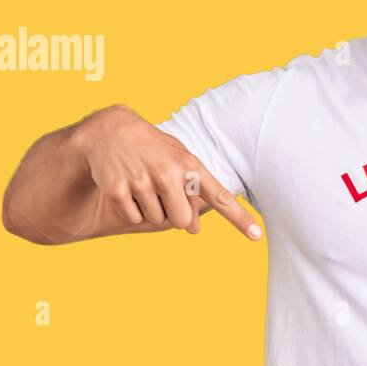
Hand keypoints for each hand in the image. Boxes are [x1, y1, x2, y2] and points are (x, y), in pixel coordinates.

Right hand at [73, 105, 261, 239]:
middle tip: (164, 194)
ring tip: (143, 182)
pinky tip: (128, 186)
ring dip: (151, 209)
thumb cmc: (153, 148)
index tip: (257, 235)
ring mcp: (141, 181)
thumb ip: (191, 193)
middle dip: (176, 215)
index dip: (239, 218)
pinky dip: (132, 209)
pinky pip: (134, 217)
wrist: (110, 130)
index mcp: (188, 165)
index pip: (219, 197)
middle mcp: (167, 173)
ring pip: (156, 220)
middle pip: (182, 221)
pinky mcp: (118, 190)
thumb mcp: (178, 161)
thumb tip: (195, 229)